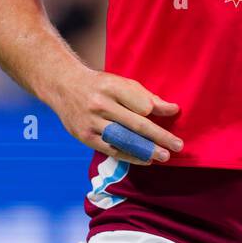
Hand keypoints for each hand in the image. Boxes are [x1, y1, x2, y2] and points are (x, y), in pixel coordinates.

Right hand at [44, 63, 183, 164]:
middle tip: (177, 146)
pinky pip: (111, 150)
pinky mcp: (85, 137)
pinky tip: (145, 159)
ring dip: (146, 150)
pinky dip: (130, 156)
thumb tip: (172, 109)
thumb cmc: (99, 85)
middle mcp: (101, 105)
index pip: (140, 104)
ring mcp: (91, 122)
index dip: (156, 111)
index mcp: (112, 87)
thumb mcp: (121, 83)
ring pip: (123, 140)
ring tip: (163, 156)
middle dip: (159, 136)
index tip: (173, 116)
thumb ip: (146, 96)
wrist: (63, 86)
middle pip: (135, 124)